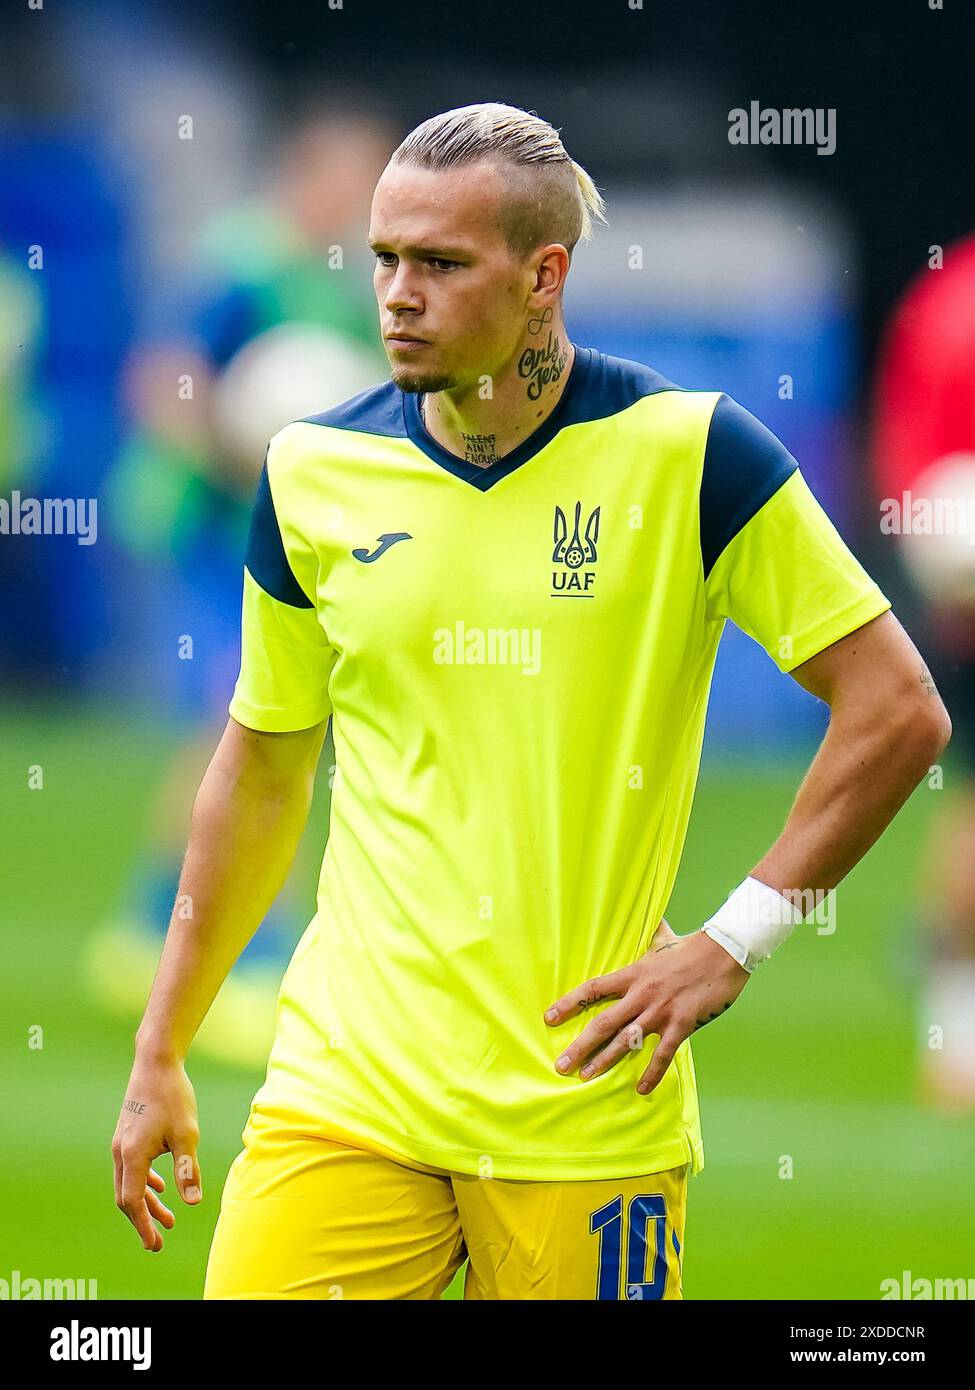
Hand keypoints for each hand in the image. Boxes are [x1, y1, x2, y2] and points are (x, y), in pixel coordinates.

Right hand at [112, 1056, 201, 1251]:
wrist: (156, 1063)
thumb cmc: (173, 1096)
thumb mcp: (187, 1134)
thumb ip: (187, 1169)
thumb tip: (193, 1202)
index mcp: (132, 1155)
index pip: (133, 1201)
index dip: (143, 1225)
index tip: (154, 1244)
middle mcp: (120, 1152)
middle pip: (127, 1197)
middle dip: (143, 1221)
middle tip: (159, 1241)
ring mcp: (121, 1143)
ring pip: (129, 1183)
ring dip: (146, 1202)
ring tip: (168, 1218)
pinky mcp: (127, 1134)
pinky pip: (131, 1168)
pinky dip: (144, 1182)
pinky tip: (160, 1187)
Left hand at [543, 918, 748, 1093]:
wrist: (723, 953)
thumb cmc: (692, 947)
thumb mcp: (663, 938)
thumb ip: (651, 934)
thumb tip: (651, 921)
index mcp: (632, 974)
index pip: (593, 989)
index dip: (569, 1004)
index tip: (549, 1018)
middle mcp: (640, 994)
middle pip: (602, 1023)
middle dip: (579, 1046)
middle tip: (561, 1065)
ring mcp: (660, 1011)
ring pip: (625, 1041)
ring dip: (604, 1061)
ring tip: (586, 1076)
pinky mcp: (681, 1023)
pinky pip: (662, 1053)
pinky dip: (652, 1072)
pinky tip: (642, 1089)